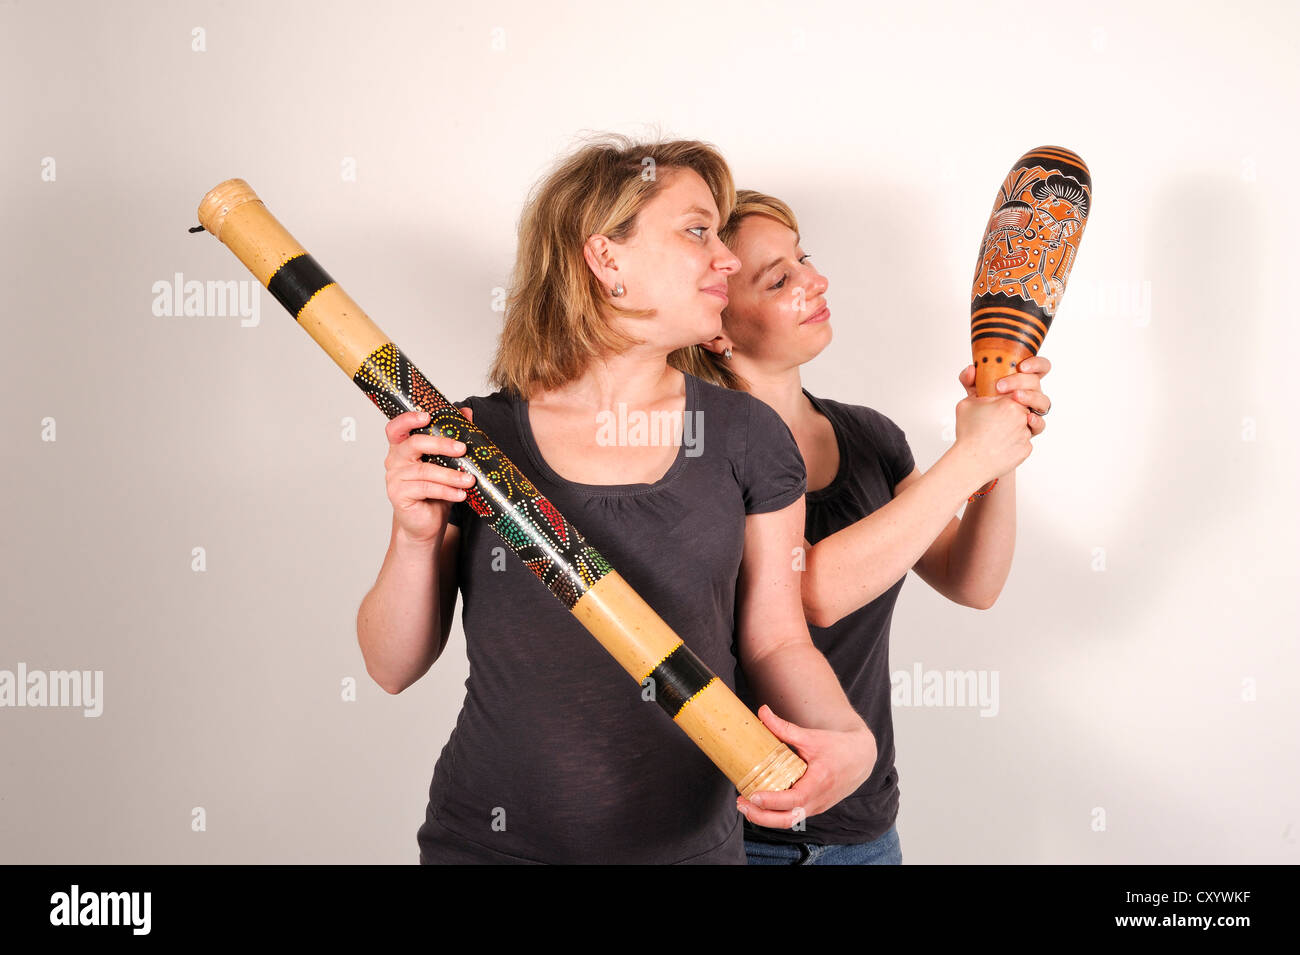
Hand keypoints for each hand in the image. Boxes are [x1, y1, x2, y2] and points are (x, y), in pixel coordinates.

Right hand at [384, 405, 475, 545]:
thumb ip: (453, 438)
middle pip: (414, 444)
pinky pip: (425, 488)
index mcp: (403, 448)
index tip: (428, 416)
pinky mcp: (398, 495)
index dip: (408, 419)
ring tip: (469, 480)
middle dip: (441, 444)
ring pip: (424, 470)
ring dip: (450, 475)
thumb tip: (466, 413)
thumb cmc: (435, 493)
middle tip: (462, 449)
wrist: (426, 524)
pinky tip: (460, 494)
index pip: (397, 428)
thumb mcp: (447, 464)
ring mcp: (394, 478)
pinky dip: (446, 490)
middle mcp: (395, 460)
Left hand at [735, 705, 876, 829]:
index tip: (752, 795)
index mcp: (819, 783)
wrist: (861, 758)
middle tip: (741, 803)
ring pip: (788, 821)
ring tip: (745, 805)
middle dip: (761, 816)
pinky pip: (793, 816)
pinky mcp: (814, 807)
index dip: (771, 801)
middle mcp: (818, 801)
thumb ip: (785, 728)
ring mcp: (816, 807)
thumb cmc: (838, 747)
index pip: (793, 800)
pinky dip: (775, 814)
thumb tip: (762, 711)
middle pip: (786, 820)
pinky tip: (760, 804)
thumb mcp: (811, 737)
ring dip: (765, 817)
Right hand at [953, 394, 1032, 485]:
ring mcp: (1025, 434)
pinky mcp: (1026, 449)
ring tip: (995, 437)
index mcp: (1009, 403)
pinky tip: (999, 447)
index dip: (1005, 403)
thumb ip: (977, 393)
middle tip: (996, 424)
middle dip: (1011, 416)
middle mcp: (1021, 417)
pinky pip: (1022, 444)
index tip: (998, 408)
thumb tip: (982, 391)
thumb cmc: (968, 434)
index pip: (1015, 396)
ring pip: (1023, 428)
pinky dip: (1013, 445)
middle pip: (1021, 411)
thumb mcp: (966, 405)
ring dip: (1013, 431)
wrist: (970, 462)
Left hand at [959, 355, 1051, 437]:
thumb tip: (970, 370)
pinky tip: (1027, 418)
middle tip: (1001, 386)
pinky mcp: (1031, 427)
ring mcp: (1033, 410)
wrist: (977, 434)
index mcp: (1021, 381)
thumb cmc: (982, 408)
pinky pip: (1040, 424)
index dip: (1036, 364)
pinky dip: (1037, 421)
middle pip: (1036, 382)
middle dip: (1020, 381)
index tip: (1022, 366)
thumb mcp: (974, 392)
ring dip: (1031, 397)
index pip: (1038, 368)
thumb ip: (969, 379)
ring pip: (1043, 402)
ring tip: (1015, 397)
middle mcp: (1030, 394)